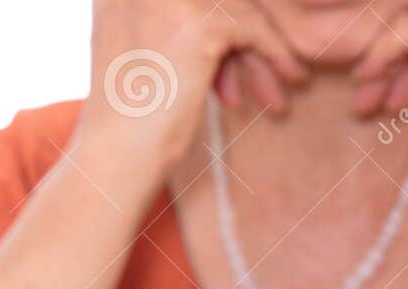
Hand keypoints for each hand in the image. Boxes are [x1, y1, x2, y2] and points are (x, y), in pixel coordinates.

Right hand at [80, 0, 307, 171]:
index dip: (225, 16)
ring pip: (238, 6)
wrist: (115, 155)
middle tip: (272, 65)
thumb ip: (172, 20)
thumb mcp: (143, 48)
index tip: (246, 45)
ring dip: (263, 46)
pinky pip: (253, 27)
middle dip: (245, 29)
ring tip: (281, 83)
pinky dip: (275, 52)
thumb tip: (224, 17)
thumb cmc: (128, 116)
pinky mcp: (198, 20)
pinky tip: (292, 77)